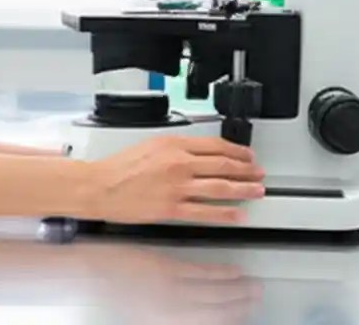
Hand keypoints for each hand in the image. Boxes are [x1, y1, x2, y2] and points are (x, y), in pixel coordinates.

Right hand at [83, 136, 264, 224]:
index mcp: (174, 144)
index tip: (247, 156)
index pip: (216, 146)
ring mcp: (177, 187)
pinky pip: (205, 212)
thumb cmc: (118, 167)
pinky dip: (225, 213)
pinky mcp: (171, 208)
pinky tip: (237, 214)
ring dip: (243, 189)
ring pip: (219, 188)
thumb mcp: (150, 144)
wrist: (99, 185)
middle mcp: (179, 164)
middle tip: (259, 173)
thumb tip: (198, 153)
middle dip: (246, 170)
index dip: (238, 151)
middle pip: (223, 165)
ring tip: (256, 191)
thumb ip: (176, 147)